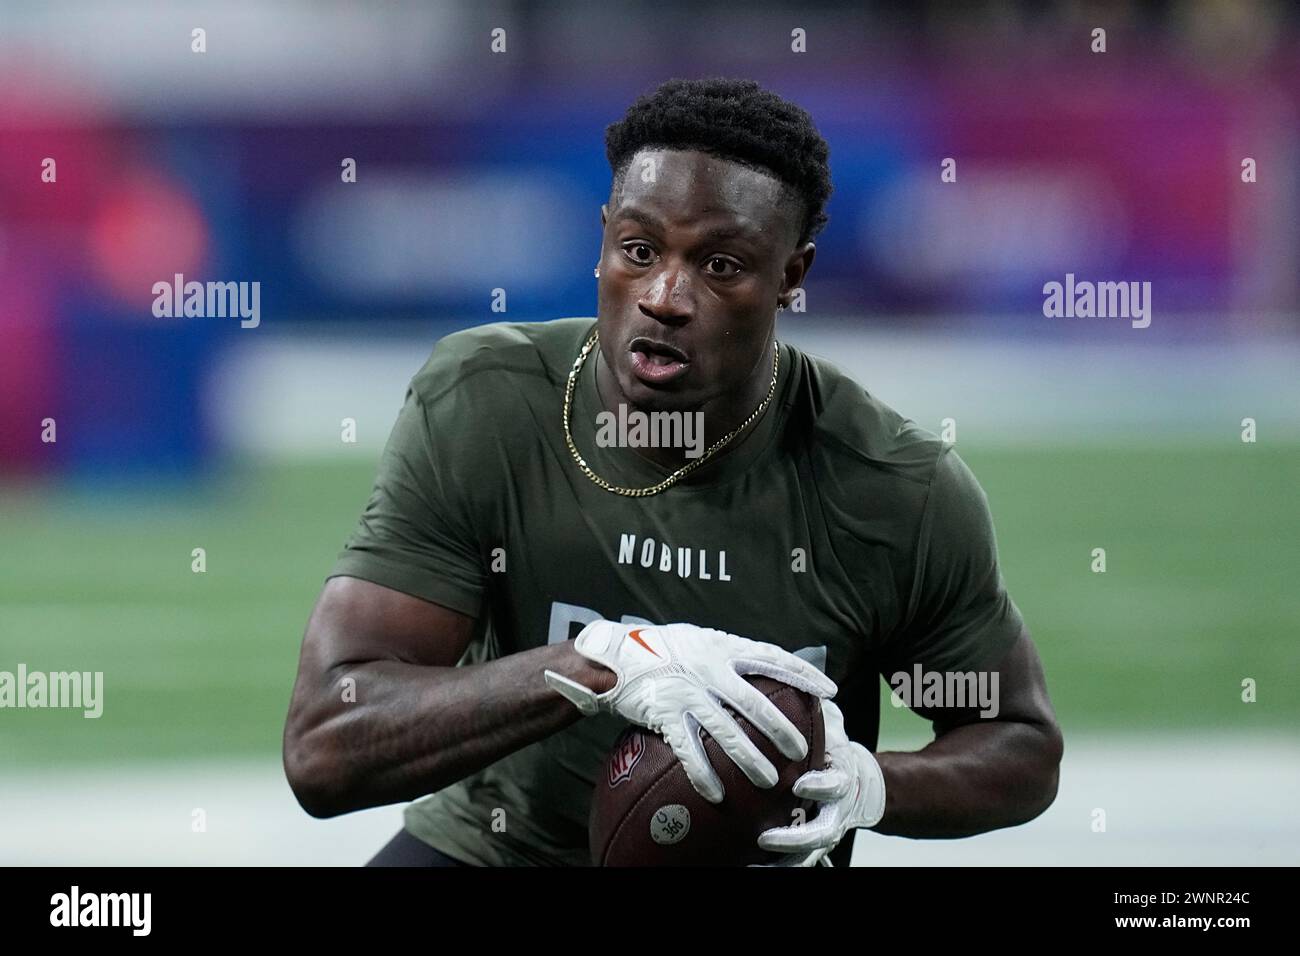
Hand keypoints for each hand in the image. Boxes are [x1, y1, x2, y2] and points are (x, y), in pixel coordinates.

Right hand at [543, 620, 836, 802]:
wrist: (615, 653)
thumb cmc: (660, 645)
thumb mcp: (700, 639)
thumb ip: (728, 653)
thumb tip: (761, 663)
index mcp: (722, 648)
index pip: (772, 659)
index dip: (803, 674)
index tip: (829, 691)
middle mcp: (709, 670)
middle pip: (755, 703)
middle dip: (782, 729)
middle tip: (802, 751)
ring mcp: (687, 693)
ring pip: (726, 731)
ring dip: (750, 758)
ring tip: (769, 781)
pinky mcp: (665, 713)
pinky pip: (687, 749)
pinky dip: (703, 774)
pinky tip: (717, 795)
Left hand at [753, 698, 885, 865]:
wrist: (860, 781)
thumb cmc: (835, 747)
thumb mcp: (832, 725)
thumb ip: (816, 707)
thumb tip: (799, 681)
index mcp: (841, 776)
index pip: (837, 784)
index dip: (821, 786)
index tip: (800, 785)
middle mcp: (837, 809)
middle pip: (824, 832)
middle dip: (796, 838)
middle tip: (765, 838)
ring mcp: (826, 829)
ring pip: (810, 854)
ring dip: (784, 862)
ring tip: (753, 864)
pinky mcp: (813, 841)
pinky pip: (798, 860)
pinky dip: (778, 867)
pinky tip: (749, 867)